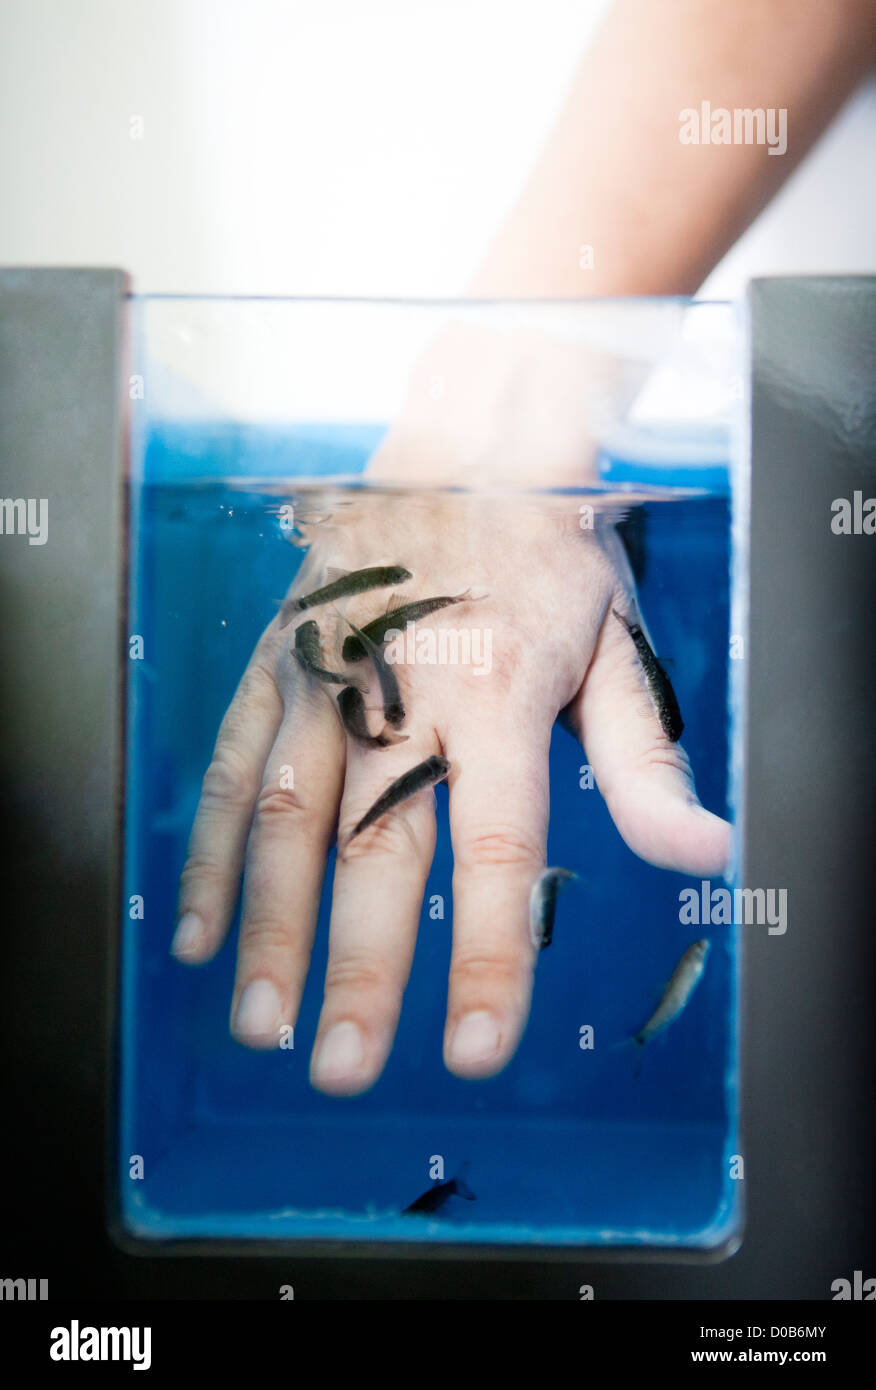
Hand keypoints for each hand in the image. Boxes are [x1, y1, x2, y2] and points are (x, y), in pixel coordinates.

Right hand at [171, 489, 728, 1095]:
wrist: (467, 440)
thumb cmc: (550, 556)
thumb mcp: (619, 645)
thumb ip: (645, 761)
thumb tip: (706, 851)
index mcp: (498, 697)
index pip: (494, 851)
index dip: (487, 957)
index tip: (474, 1051)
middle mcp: (401, 693)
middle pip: (376, 849)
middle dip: (358, 969)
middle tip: (342, 1068)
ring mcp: (325, 677)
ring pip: (284, 818)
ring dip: (268, 926)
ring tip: (261, 1021)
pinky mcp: (276, 663)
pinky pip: (227, 765)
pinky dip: (206, 853)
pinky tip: (196, 931)